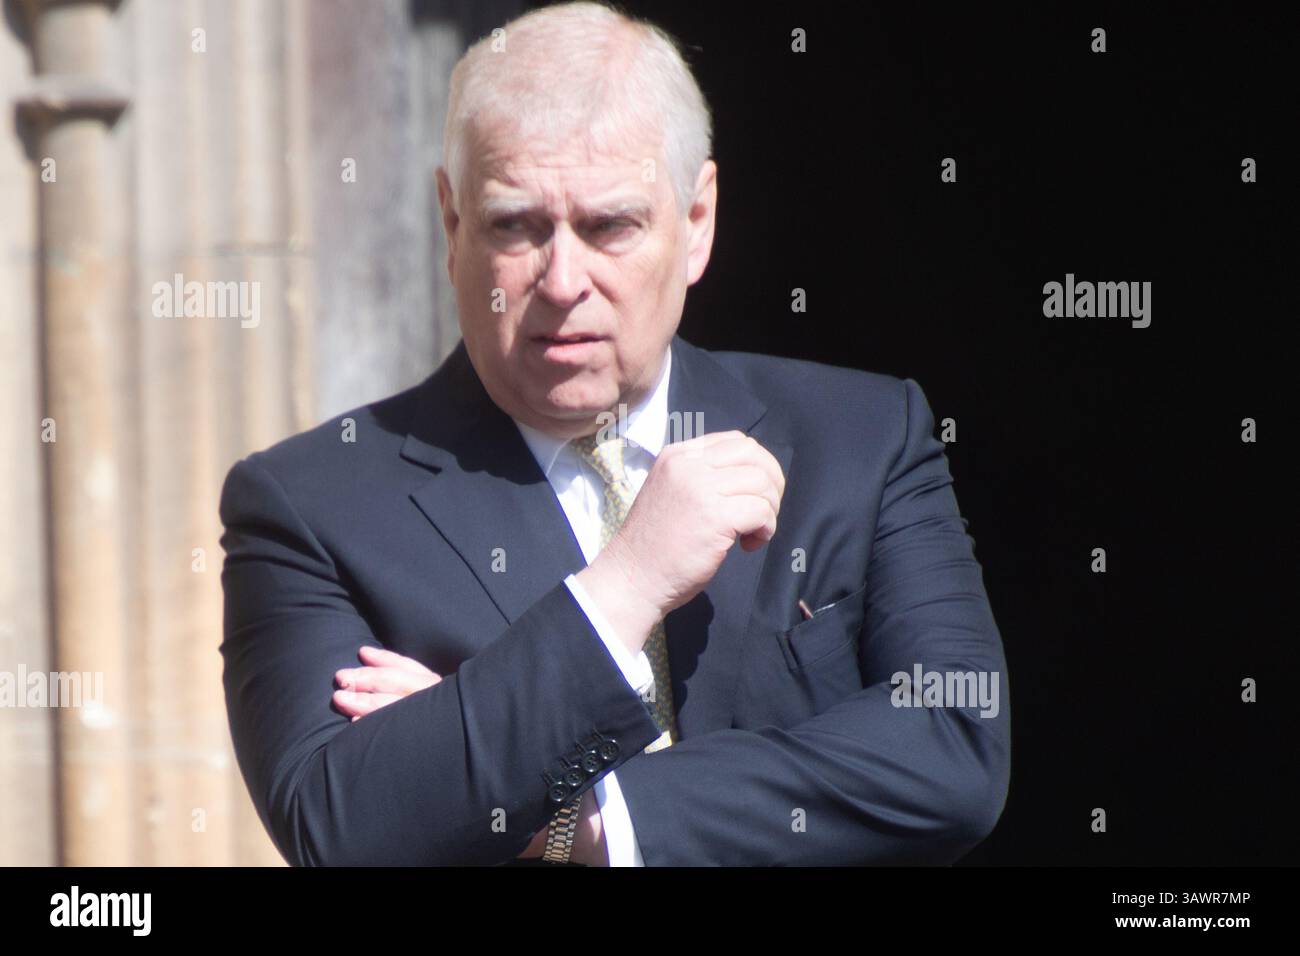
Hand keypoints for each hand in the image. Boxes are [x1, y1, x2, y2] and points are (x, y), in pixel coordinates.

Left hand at [331, 647, 605, 862]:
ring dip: (368, 701)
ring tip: (340, 699)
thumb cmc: (503, 744)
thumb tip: (411, 694)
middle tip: (340, 678)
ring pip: (403, 708)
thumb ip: (451, 705)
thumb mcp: (477, 714)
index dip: (389, 661)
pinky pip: (412, 731)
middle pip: (405, 686)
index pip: (417, 672)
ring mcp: (453, 725)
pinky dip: (381, 726)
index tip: (363, 652)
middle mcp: (454, 706)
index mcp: (458, 696)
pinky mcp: (453, 744)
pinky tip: (358, 725)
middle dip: (370, 680)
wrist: (539, 774)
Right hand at [576, 430, 785, 653]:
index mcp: (677, 455)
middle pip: (753, 454)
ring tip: (753, 532)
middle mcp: (688, 464)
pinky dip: (766, 528)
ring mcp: (700, 488)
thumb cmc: (654, 545)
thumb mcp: (673, 492)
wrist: (633, 578)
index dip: (756, 465)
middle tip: (763, 511)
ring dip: (769, 509)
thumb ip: (702, 478)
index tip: (752, 494)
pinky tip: (749, 544)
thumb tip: (752, 477)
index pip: (735, 441)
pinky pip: (761, 510)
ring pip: (761, 482)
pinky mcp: (714, 516)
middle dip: (771, 481)